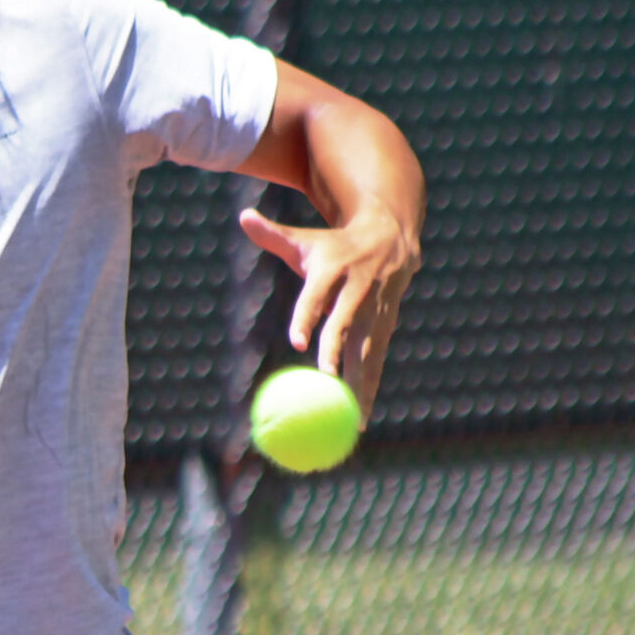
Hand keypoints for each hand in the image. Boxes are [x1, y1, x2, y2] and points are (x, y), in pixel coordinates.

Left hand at [241, 205, 420, 418]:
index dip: (308, 316)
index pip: (316, 295)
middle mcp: (357, 289)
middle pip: (346, 324)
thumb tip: (243, 216)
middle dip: (338, 351)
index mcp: (333, 268)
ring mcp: (376, 308)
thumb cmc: (334, 246)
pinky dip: (368, 387)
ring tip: (351, 415)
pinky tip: (358, 418)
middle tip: (326, 379)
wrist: (391, 237)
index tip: (298, 342)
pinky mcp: (388, 324)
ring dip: (360, 380)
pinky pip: (376, 359)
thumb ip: (272, 234)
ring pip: (368, 347)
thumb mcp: (305, 239)